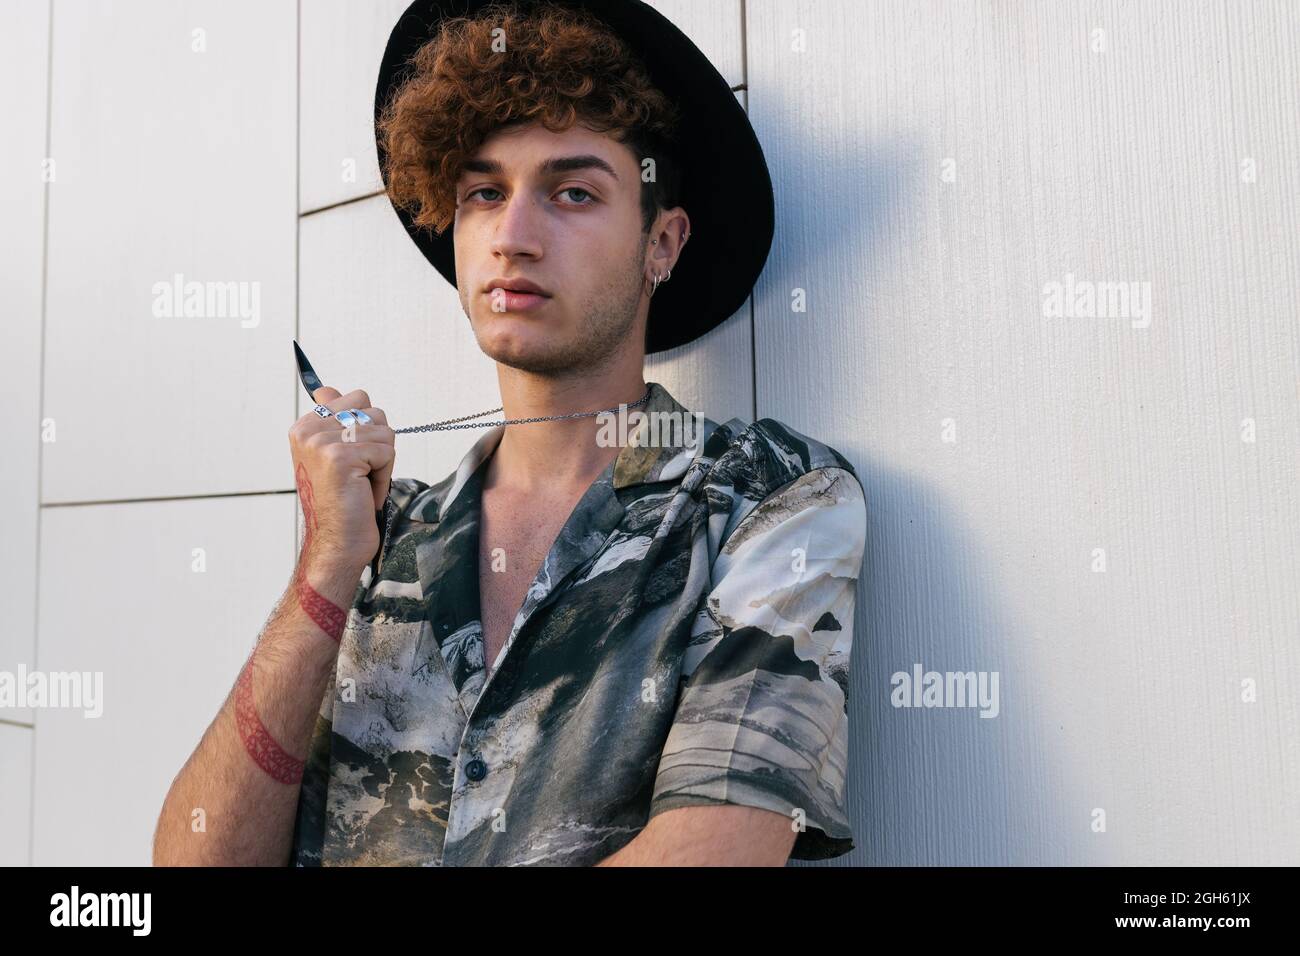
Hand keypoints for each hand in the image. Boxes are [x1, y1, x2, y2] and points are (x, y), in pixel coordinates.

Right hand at [288, 387, 395, 574]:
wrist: (337, 542)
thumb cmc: (343, 500)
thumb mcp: (336, 454)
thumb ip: (333, 419)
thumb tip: (326, 388)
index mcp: (304, 426)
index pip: (358, 399)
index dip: (368, 431)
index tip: (352, 460)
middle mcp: (308, 430)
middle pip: (374, 411)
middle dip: (379, 444)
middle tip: (360, 474)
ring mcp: (321, 442)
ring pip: (384, 432)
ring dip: (383, 463)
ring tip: (362, 485)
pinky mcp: (340, 457)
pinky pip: (386, 452)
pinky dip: (384, 476)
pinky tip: (365, 493)